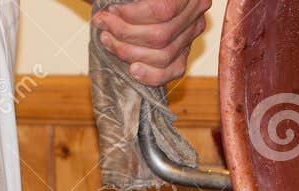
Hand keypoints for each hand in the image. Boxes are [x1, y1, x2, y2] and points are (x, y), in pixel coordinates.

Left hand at [94, 0, 212, 86]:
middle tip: (102, 26)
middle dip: (125, 34)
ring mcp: (190, 37)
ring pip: (163, 56)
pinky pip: (171, 73)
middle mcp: (196, 14)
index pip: (162, 10)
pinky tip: (132, 69)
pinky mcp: (183, 56)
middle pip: (161, 36)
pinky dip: (150, 75)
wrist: (143, 3)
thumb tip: (113, 10)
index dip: (132, 15)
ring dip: (129, 52)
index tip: (109, 12)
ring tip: (107, 40)